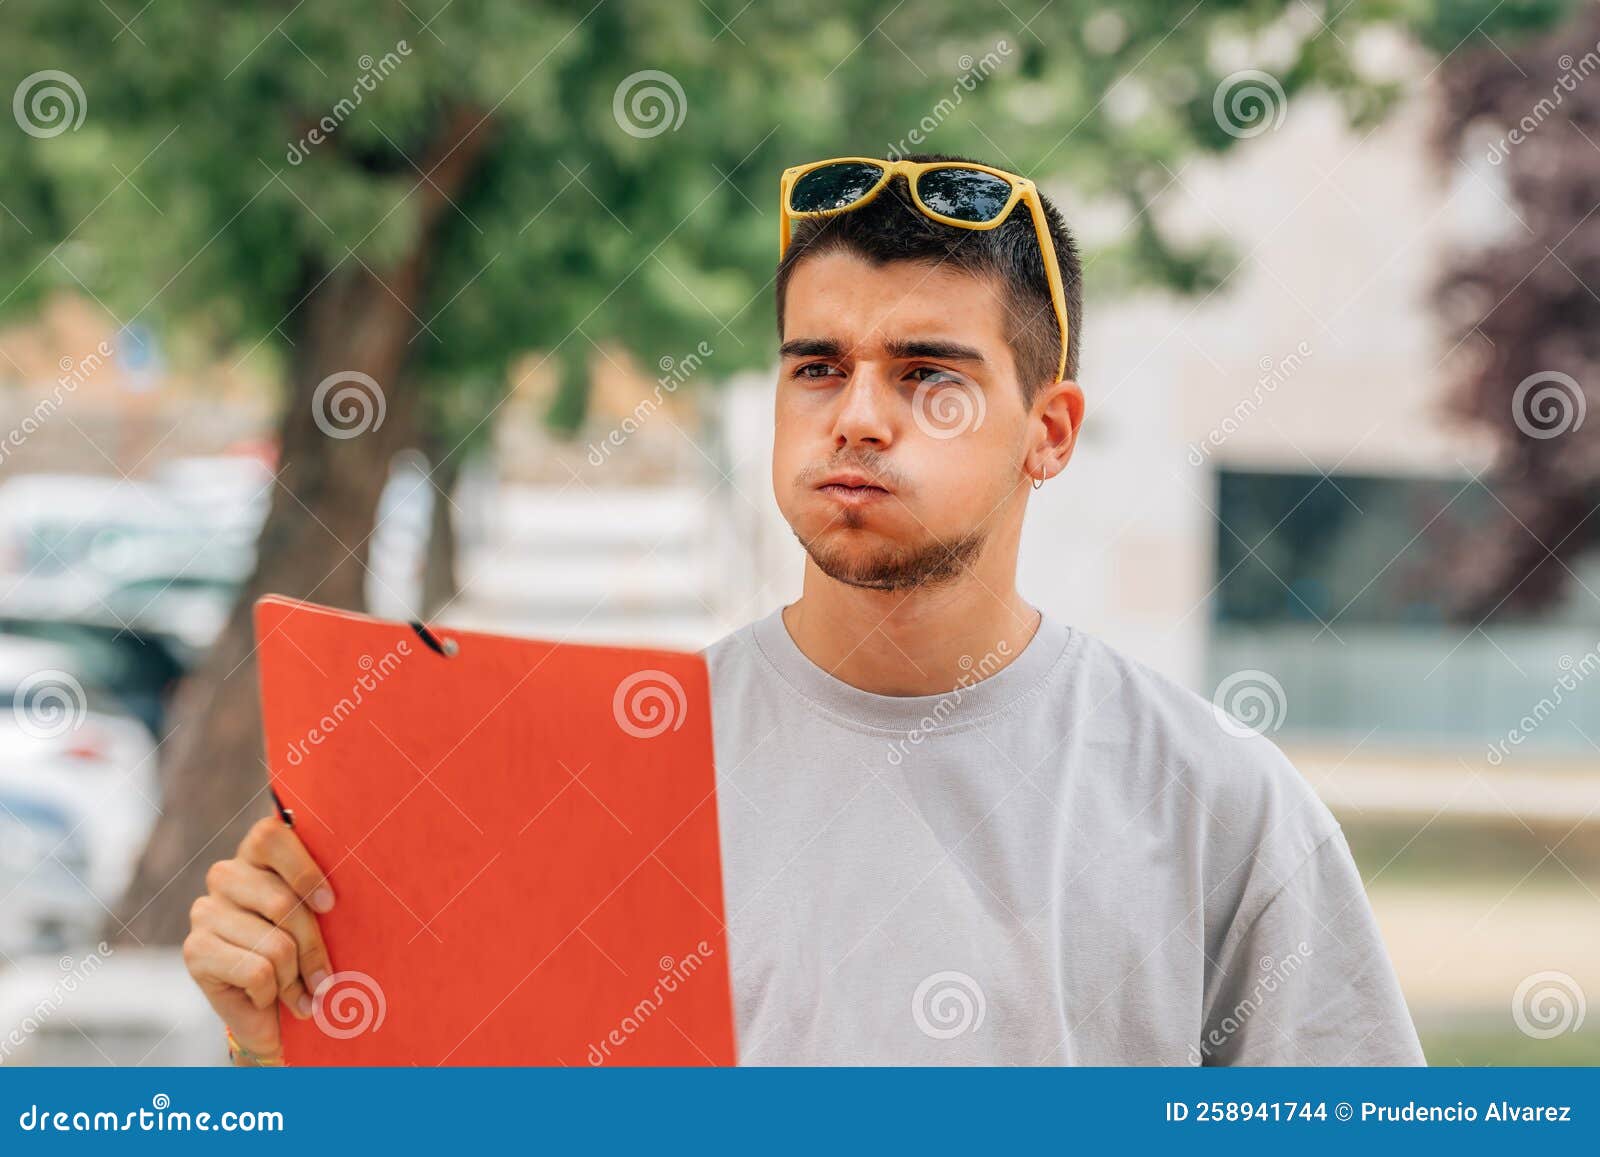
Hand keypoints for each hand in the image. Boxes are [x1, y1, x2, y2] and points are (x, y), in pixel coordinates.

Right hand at [182, 814, 335, 1062]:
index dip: (304, 872)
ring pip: (275, 943)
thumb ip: (324, 899)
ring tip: (297, 992)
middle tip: (324, 979)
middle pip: (283, 902)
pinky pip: (257, 971)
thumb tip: (336, 901)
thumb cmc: (305, 955)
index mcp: (257, 854)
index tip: (330, 906)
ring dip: (293, 978)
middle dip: (312, 947)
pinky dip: (270, 993)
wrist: (271, 1015)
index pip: (271, 837)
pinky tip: (265, 998)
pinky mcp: (195, 950)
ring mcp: (205, 911)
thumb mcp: (321, 920)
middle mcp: (226, 875)